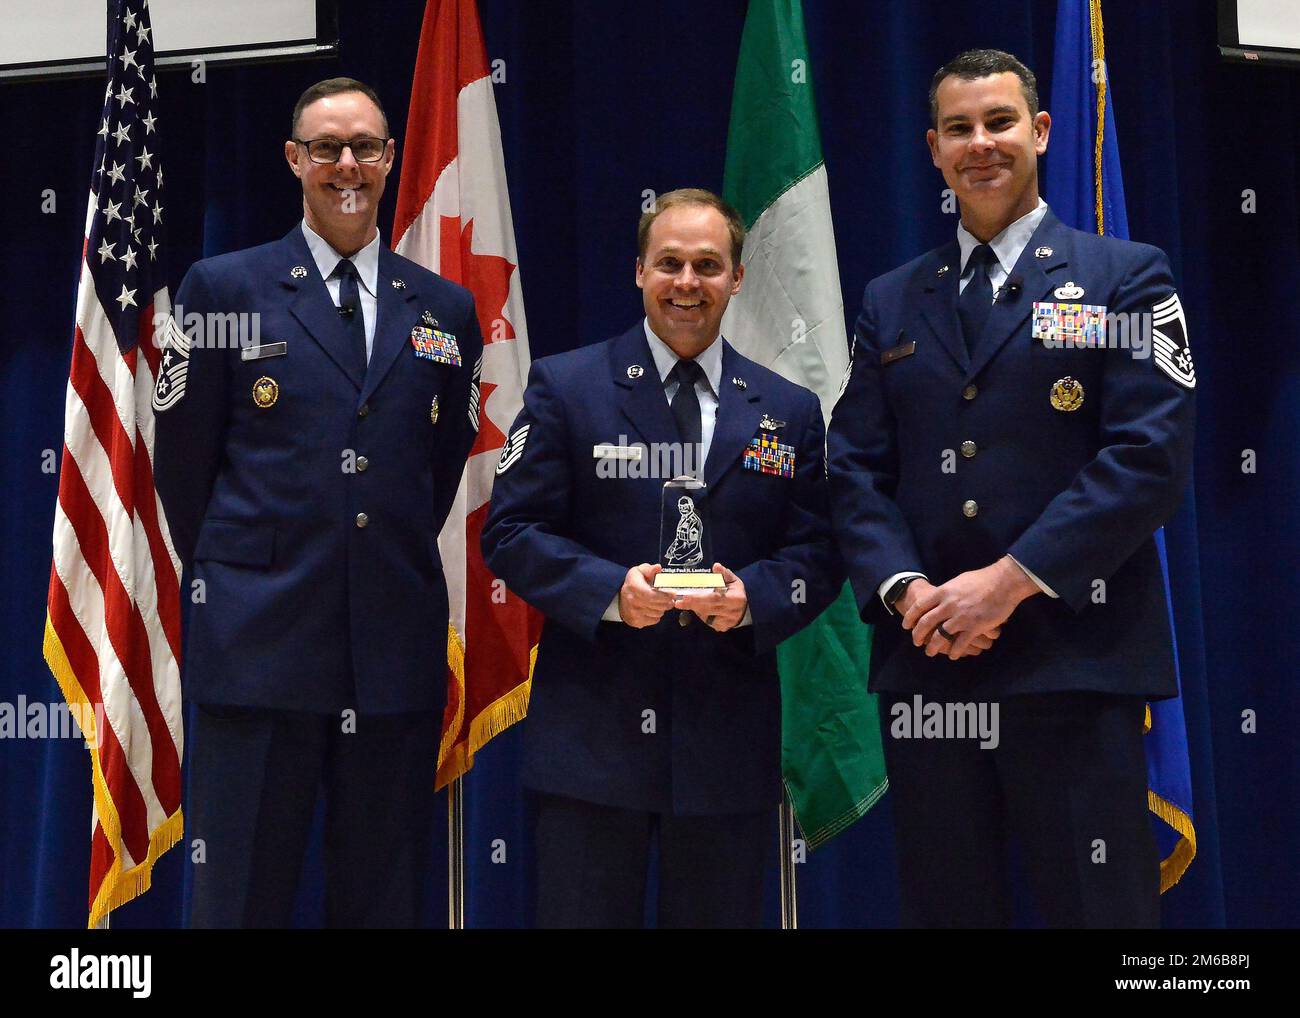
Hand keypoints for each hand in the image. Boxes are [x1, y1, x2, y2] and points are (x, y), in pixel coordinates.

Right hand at [618, 563, 676, 627]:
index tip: (673, 594)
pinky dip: (656, 616)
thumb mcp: (639, 571)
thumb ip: (649, 569)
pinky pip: (653, 621)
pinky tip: (653, 609)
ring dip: (662, 609)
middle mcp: (632, 601)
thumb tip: (658, 567)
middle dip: (667, 603)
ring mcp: (633, 613)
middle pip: (657, 606)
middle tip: (671, 600)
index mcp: (634, 587)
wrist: (619, 597)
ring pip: (657, 614)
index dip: (664, 596)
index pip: (651, 595)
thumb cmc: (633, 583)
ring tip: (660, 603)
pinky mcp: (635, 622)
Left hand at [674, 563, 747, 631]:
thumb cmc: (736, 592)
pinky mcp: (722, 627)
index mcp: (734, 598)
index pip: (714, 598)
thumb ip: (724, 574)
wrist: (746, 609)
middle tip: (678, 602)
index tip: (685, 596)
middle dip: (692, 605)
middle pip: (708, 608)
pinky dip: (701, 616)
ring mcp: (727, 621)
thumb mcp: (733, 580)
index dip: (699, 598)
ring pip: (706, 617)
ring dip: (696, 609)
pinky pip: (708, 622)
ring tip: (687, 603)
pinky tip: (698, 609)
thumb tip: (716, 566)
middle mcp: (731, 611)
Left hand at [902, 556, 1038, 659]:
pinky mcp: (974, 627)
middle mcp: (948, 606)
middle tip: (916, 642)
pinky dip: (954, 652)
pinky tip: (952, 655)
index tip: (906, 626)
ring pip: (939, 637)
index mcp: (943, 592)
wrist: (1003, 583)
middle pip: (926, 623)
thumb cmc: (981, 580)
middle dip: (918, 635)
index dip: (910, 617)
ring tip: (929, 652)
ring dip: (932, 647)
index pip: (919, 606)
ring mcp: (961, 618)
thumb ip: (946, 592)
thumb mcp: (958, 582)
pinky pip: (960, 644)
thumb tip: (938, 597)